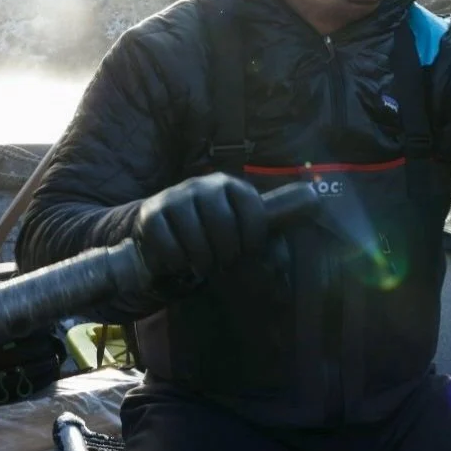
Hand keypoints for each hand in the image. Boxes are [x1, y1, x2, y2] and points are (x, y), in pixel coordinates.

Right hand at [133, 174, 268, 280]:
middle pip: (222, 224)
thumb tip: (299, 223)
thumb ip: (267, 227)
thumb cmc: (212, 229)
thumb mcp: (240, 225)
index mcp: (230, 185)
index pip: (252, 210)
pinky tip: (182, 262)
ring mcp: (175, 197)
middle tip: (225, 263)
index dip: (254, 238)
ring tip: (205, 266)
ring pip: (195, 236)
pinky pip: (168, 245)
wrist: (167, 223)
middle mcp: (203, 185)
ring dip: (203, 260)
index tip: (249, 251)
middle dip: (227, 252)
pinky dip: (177, 261)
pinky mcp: (151, 214)